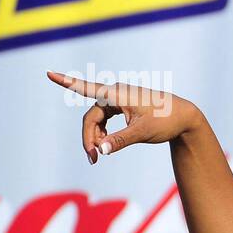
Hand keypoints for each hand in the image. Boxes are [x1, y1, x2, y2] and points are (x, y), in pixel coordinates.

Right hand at [47, 71, 201, 163]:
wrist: (184, 116)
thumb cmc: (166, 121)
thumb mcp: (143, 132)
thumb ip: (121, 140)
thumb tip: (101, 150)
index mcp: (118, 94)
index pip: (87, 88)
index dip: (66, 82)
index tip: (48, 73)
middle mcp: (116, 94)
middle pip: (92, 117)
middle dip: (89, 137)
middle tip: (93, 159)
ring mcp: (119, 99)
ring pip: (97, 119)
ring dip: (96, 136)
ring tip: (99, 156)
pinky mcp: (123, 106)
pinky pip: (105, 119)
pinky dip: (104, 132)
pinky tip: (105, 144)